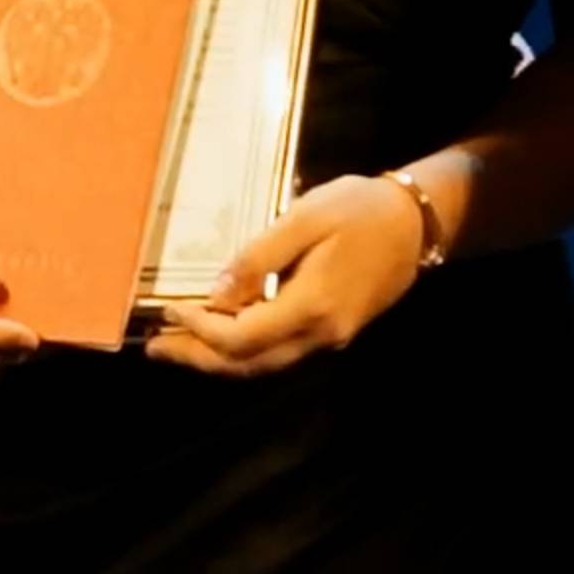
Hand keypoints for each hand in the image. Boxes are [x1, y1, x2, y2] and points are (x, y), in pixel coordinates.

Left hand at [141, 175, 437, 381]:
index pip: (241, 337)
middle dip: (198, 358)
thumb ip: (258, 256)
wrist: (417, 223)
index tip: (169, 311)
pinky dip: (242, 350)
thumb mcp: (305, 218)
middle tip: (155, 348)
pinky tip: (220, 335)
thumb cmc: (361, 210)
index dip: (200, 330)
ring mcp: (328, 338)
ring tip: (176, 348)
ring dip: (217, 359)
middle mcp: (320, 334)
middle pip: (248, 364)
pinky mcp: (332, 331)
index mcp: (312, 306)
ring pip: (263, 364)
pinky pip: (278, 352)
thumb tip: (217, 293)